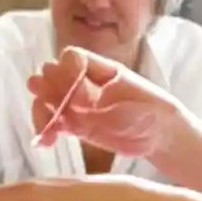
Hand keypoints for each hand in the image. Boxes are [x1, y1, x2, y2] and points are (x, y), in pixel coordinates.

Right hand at [29, 46, 188, 158]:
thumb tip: (71, 94)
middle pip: (52, 76)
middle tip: (56, 109)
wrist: (160, 134)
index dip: (66, 70)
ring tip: (46, 131)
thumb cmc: (150, 108)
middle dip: (47, 89)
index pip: (71, 57)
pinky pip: (53, 125)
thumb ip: (98, 96)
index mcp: (99, 69)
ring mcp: (78, 104)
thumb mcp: (128, 99)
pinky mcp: (76, 125)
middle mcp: (83, 83)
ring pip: (47, 101)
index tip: (76, 92)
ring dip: (41, 112)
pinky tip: (45, 143)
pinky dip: (45, 131)